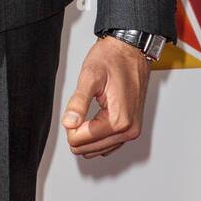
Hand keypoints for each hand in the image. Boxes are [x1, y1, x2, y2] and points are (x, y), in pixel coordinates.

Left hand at [61, 34, 151, 158]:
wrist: (131, 50)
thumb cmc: (113, 58)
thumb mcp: (90, 76)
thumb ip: (78, 102)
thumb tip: (69, 123)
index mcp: (119, 121)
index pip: (83, 141)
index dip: (70, 127)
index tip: (72, 110)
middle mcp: (129, 130)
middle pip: (89, 149)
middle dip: (78, 131)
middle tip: (77, 109)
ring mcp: (132, 131)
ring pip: (98, 150)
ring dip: (87, 134)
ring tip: (86, 111)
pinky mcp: (131, 128)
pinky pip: (108, 144)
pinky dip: (97, 136)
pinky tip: (93, 119)